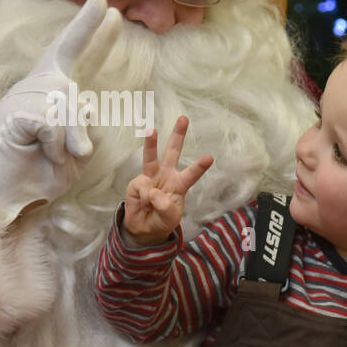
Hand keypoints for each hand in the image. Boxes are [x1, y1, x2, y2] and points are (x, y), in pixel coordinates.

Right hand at [0, 0, 120, 226]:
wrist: (5, 193)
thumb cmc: (39, 173)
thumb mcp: (76, 155)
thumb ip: (85, 130)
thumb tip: (84, 104)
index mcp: (61, 96)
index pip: (84, 62)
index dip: (97, 38)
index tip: (110, 13)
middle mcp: (45, 87)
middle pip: (69, 50)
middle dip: (86, 25)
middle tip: (103, 3)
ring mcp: (29, 94)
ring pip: (71, 104)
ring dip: (71, 140)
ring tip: (53, 155)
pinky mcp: (18, 108)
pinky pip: (54, 122)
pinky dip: (56, 145)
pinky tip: (39, 151)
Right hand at [122, 116, 213, 245]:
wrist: (144, 228)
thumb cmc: (161, 220)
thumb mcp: (170, 218)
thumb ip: (165, 207)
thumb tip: (153, 192)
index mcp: (179, 184)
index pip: (191, 174)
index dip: (199, 166)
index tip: (210, 157)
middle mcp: (166, 176)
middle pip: (172, 152)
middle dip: (177, 135)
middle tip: (183, 118)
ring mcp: (150, 178)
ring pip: (151, 158)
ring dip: (150, 144)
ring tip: (151, 131)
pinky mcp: (137, 183)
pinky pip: (142, 188)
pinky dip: (144, 199)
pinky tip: (144, 205)